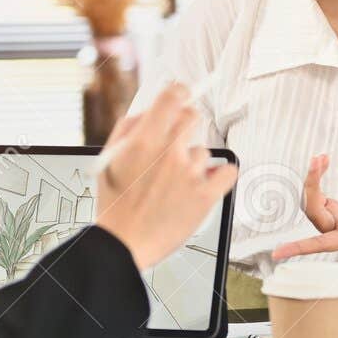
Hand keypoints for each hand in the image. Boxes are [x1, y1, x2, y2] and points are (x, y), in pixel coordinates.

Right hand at [94, 83, 238, 267]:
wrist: (124, 245)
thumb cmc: (116, 204)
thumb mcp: (109, 159)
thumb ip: (129, 129)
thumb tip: (150, 110)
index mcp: (144, 141)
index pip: (171, 97)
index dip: (178, 92)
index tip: (181, 94)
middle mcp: (169, 153)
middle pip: (192, 117)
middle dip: (185, 125)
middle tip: (177, 142)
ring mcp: (190, 174)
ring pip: (202, 151)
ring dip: (192, 162)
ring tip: (174, 184)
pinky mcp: (206, 195)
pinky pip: (227, 171)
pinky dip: (220, 176)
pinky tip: (205, 184)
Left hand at [271, 154, 337, 259]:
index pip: (316, 244)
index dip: (296, 248)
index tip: (276, 254)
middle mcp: (336, 229)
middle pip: (312, 210)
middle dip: (311, 185)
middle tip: (318, 159)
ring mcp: (335, 219)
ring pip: (313, 200)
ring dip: (313, 178)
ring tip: (322, 157)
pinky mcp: (337, 209)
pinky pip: (319, 194)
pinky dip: (319, 178)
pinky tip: (323, 163)